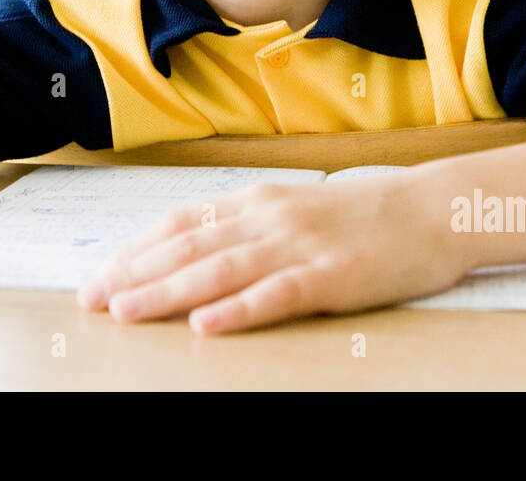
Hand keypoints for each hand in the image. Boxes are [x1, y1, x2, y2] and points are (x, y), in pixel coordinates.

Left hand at [76, 169, 471, 334]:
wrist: (432, 209)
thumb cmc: (363, 215)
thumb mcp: (295, 208)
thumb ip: (247, 226)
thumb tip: (192, 249)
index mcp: (257, 201)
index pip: (181, 224)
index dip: (136, 249)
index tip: (100, 275)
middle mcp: (269, 218)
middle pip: (189, 247)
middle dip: (135, 274)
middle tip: (93, 300)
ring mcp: (299, 245)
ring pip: (220, 270)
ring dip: (168, 292)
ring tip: (127, 310)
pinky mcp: (332, 276)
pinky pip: (277, 295)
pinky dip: (238, 311)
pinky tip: (206, 325)